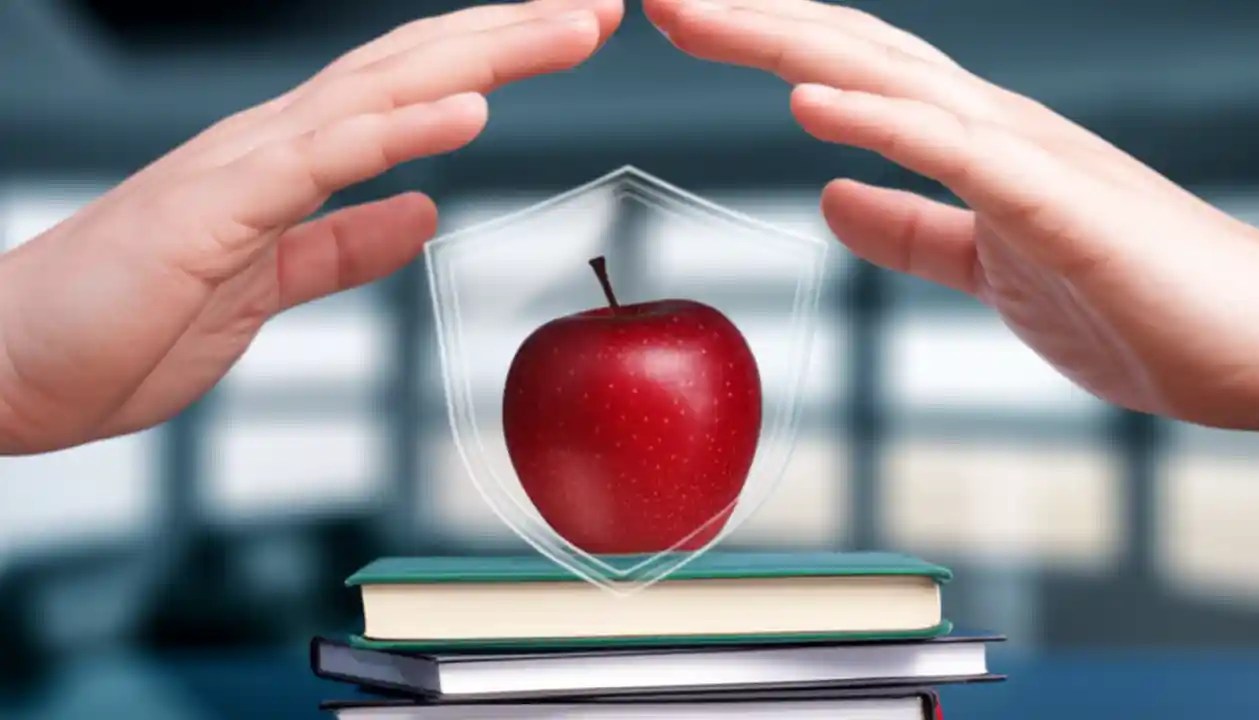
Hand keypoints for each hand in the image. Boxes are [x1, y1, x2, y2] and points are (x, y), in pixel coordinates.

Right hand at [0, 0, 623, 454]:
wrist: (12, 367)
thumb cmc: (123, 326)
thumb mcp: (269, 286)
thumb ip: (341, 246)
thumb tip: (421, 212)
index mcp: (289, 162)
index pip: (409, 89)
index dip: (494, 58)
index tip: (569, 39)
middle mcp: (273, 144)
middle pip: (412, 66)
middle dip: (512, 32)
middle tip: (598, 7)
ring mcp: (244, 169)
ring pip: (382, 89)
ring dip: (484, 55)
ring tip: (567, 27)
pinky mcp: (216, 211)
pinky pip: (323, 158)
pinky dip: (400, 127)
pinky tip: (469, 106)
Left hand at [647, 0, 1258, 430]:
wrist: (1252, 347)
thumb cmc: (1131, 300)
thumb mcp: (986, 265)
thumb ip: (912, 230)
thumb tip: (829, 193)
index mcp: (973, 141)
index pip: (851, 71)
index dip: (767, 40)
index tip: (686, 23)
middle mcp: (992, 126)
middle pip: (851, 52)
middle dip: (750, 19)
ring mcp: (1025, 156)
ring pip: (890, 77)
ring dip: (787, 41)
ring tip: (698, 13)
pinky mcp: (1055, 203)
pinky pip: (953, 151)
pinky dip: (878, 119)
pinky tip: (807, 98)